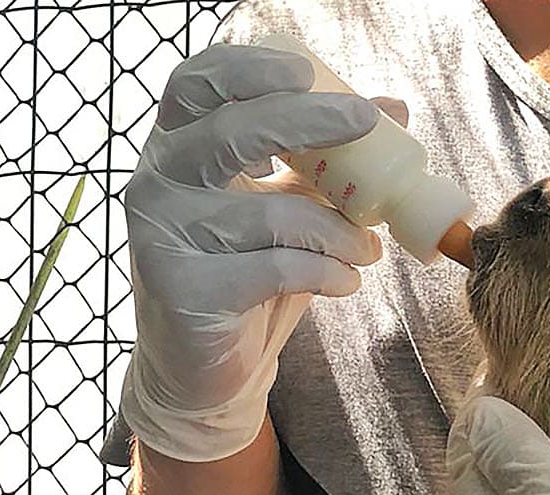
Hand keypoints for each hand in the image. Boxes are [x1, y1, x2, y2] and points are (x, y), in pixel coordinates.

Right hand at [120, 43, 384, 461]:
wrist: (205, 371)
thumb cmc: (245, 277)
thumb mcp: (287, 209)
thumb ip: (326, 161)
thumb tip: (394, 106)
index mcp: (175, 148)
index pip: (195, 83)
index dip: (247, 67)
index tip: (305, 69)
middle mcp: (156, 183)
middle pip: (230, 132)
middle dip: (307, 121)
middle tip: (368, 121)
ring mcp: (163, 237)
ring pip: (269, 213)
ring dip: (339, 229)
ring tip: (368, 248)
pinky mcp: (184, 290)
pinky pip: (273, 268)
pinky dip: (326, 271)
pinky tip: (347, 282)